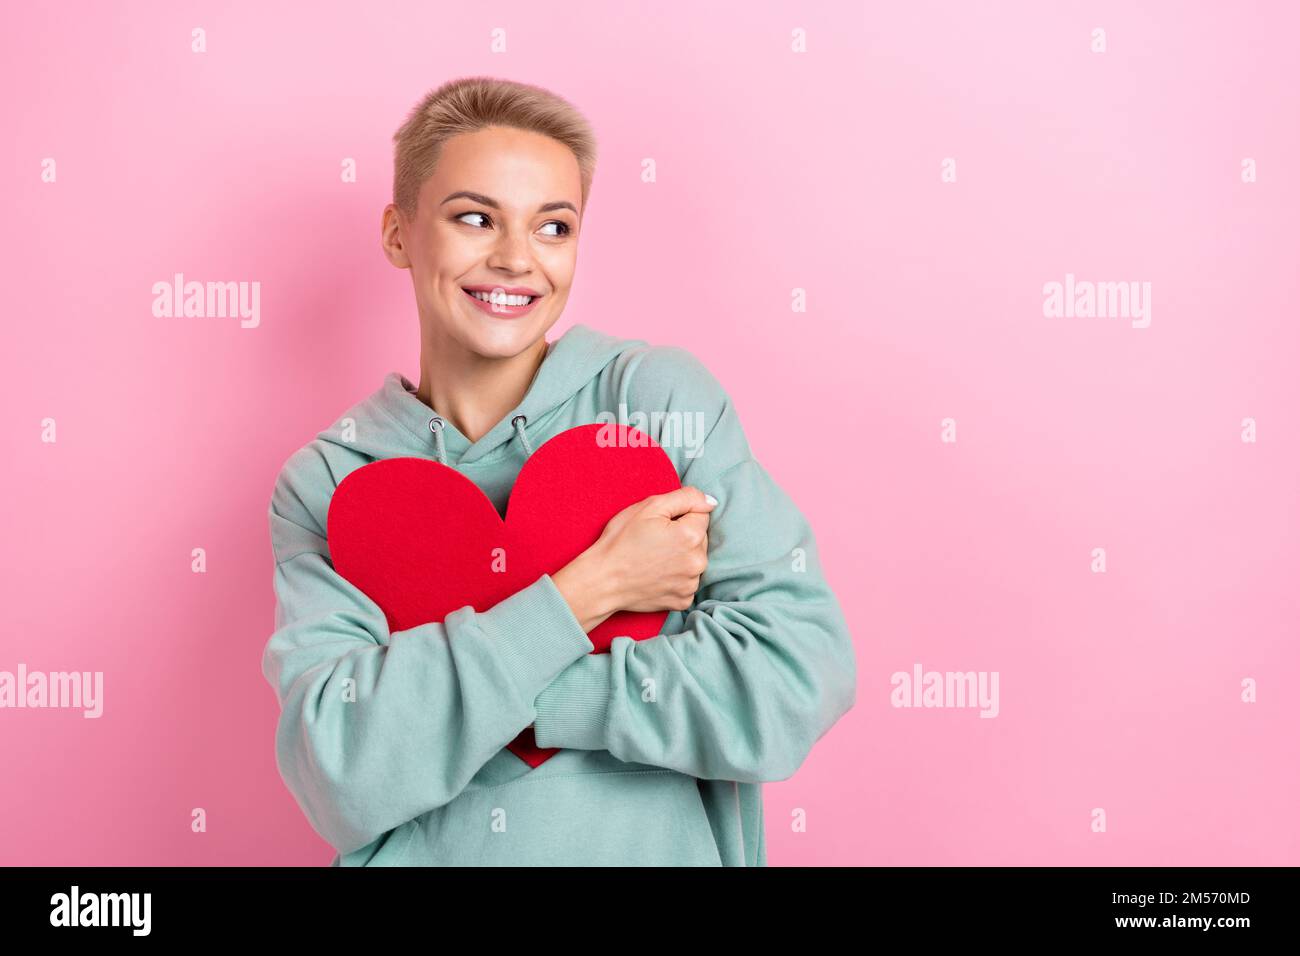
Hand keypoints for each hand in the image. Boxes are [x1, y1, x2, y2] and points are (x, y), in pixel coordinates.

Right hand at [552, 486, 717, 631]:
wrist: (601, 581)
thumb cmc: (621, 541)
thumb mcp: (649, 507)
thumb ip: (686, 498)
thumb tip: (711, 502)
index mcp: (691, 535)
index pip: (701, 514)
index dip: (679, 515)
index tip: (659, 524)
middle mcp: (698, 562)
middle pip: (699, 538)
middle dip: (682, 535)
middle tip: (654, 541)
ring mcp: (691, 584)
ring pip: (694, 560)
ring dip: (681, 557)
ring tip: (653, 558)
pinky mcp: (683, 600)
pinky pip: (687, 581)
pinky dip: (676, 577)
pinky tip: (656, 574)